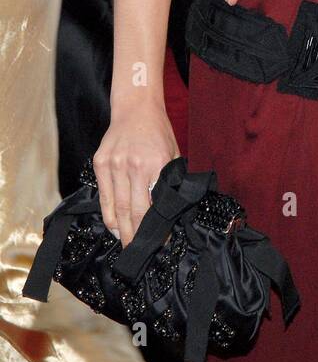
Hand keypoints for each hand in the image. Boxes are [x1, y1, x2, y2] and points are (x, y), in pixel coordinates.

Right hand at [93, 99, 178, 246]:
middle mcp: (133, 166)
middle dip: (135, 235)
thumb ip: (170, 181)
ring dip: (120, 229)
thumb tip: (170, 211)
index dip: (157, 228)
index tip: (162, 242)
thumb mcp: (173, 155)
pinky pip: (104, 195)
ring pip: (115, 207)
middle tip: (139, 252)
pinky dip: (108, 213)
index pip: (154, 206)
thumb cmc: (158, 133)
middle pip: (132, 211)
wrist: (136, 109)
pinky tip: (113, 225)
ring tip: (125, 244)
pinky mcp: (100, 163)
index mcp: (156, 165)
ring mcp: (114, 164)